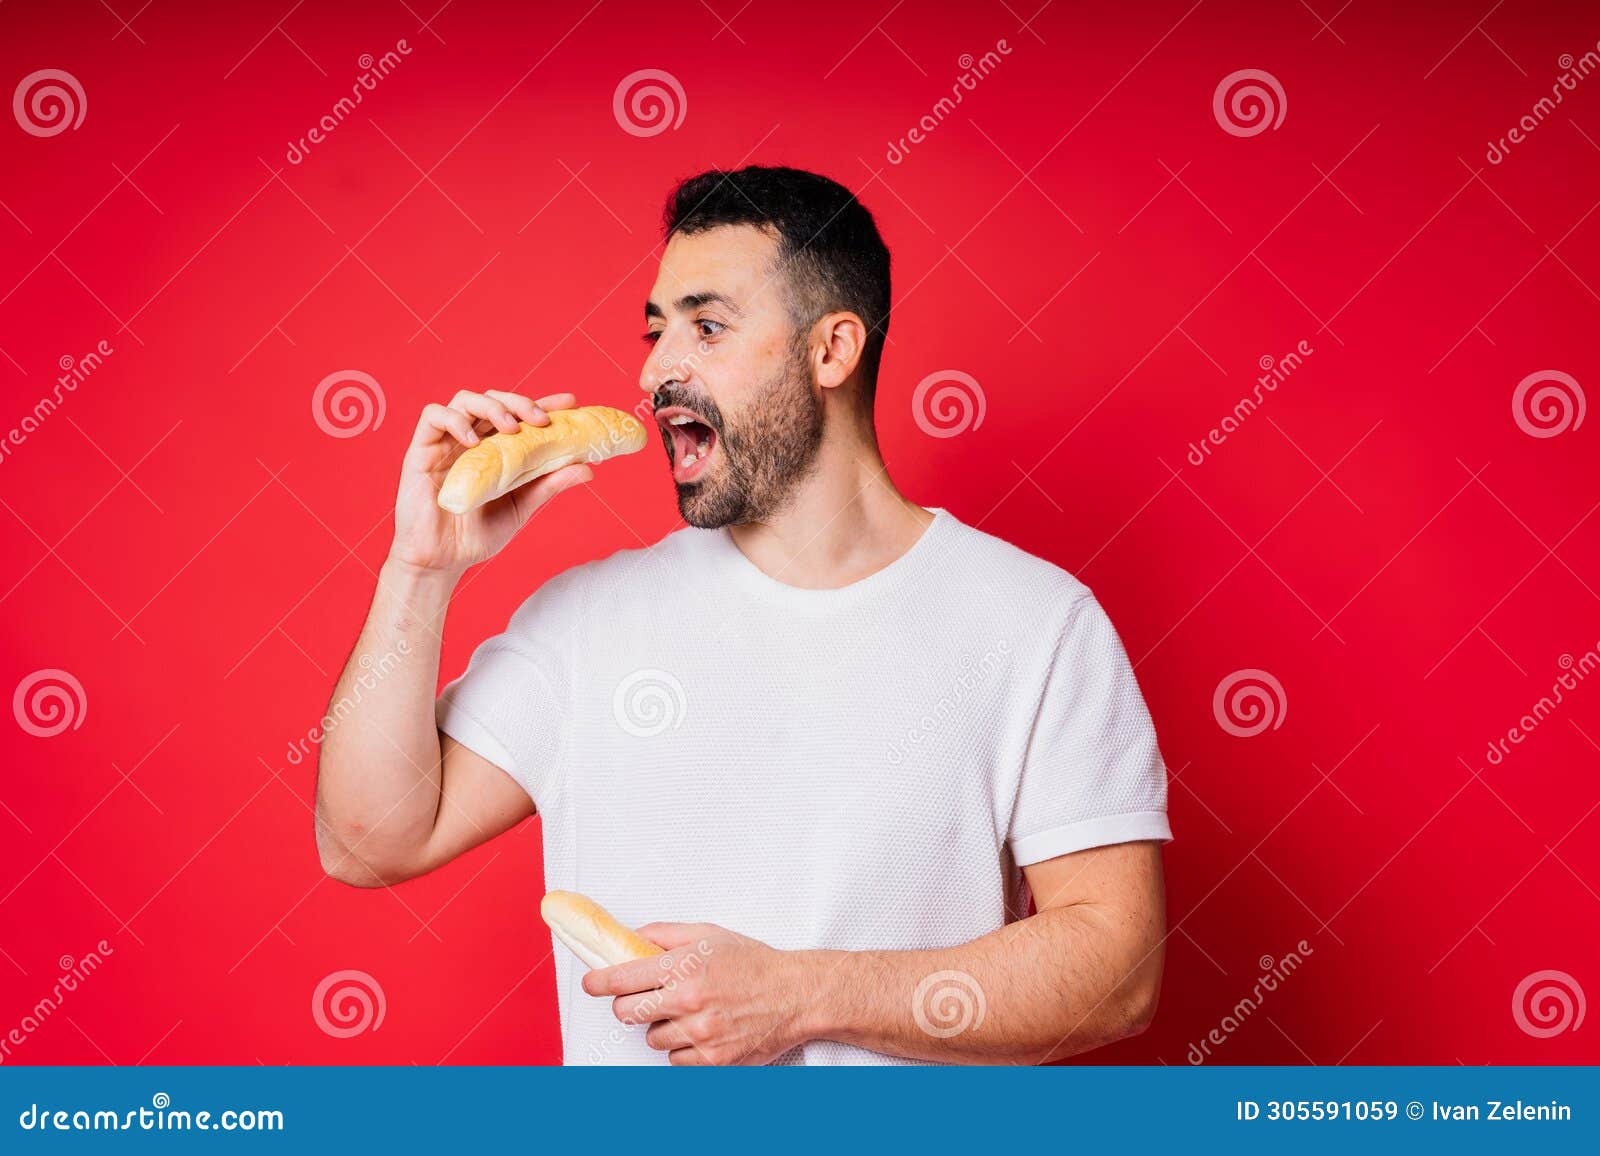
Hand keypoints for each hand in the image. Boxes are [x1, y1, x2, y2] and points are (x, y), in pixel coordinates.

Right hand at [388, 390, 592, 574]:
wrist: (441, 561)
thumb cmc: (477, 535)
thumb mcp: (521, 508)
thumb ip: (549, 485)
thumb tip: (589, 468)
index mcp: (495, 449)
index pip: (520, 415)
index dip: (544, 403)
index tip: (570, 402)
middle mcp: (471, 439)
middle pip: (494, 399)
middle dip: (520, 402)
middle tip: (541, 419)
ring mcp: (446, 442)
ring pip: (465, 400)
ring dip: (492, 406)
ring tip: (510, 428)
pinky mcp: (421, 449)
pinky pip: (433, 416)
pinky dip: (455, 420)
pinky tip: (473, 439)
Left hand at [582, 923, 811, 1065]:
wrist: (794, 995)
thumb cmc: (753, 963)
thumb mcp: (708, 934)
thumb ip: (665, 934)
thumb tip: (632, 936)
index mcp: (684, 967)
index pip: (622, 978)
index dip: (599, 982)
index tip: (590, 984)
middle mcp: (689, 1001)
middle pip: (627, 1014)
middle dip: (628, 1005)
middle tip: (642, 998)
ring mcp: (700, 1033)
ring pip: (652, 1039)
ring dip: (662, 1027)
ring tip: (687, 1012)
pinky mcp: (712, 1059)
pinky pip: (675, 1061)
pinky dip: (682, 1049)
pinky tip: (700, 1031)